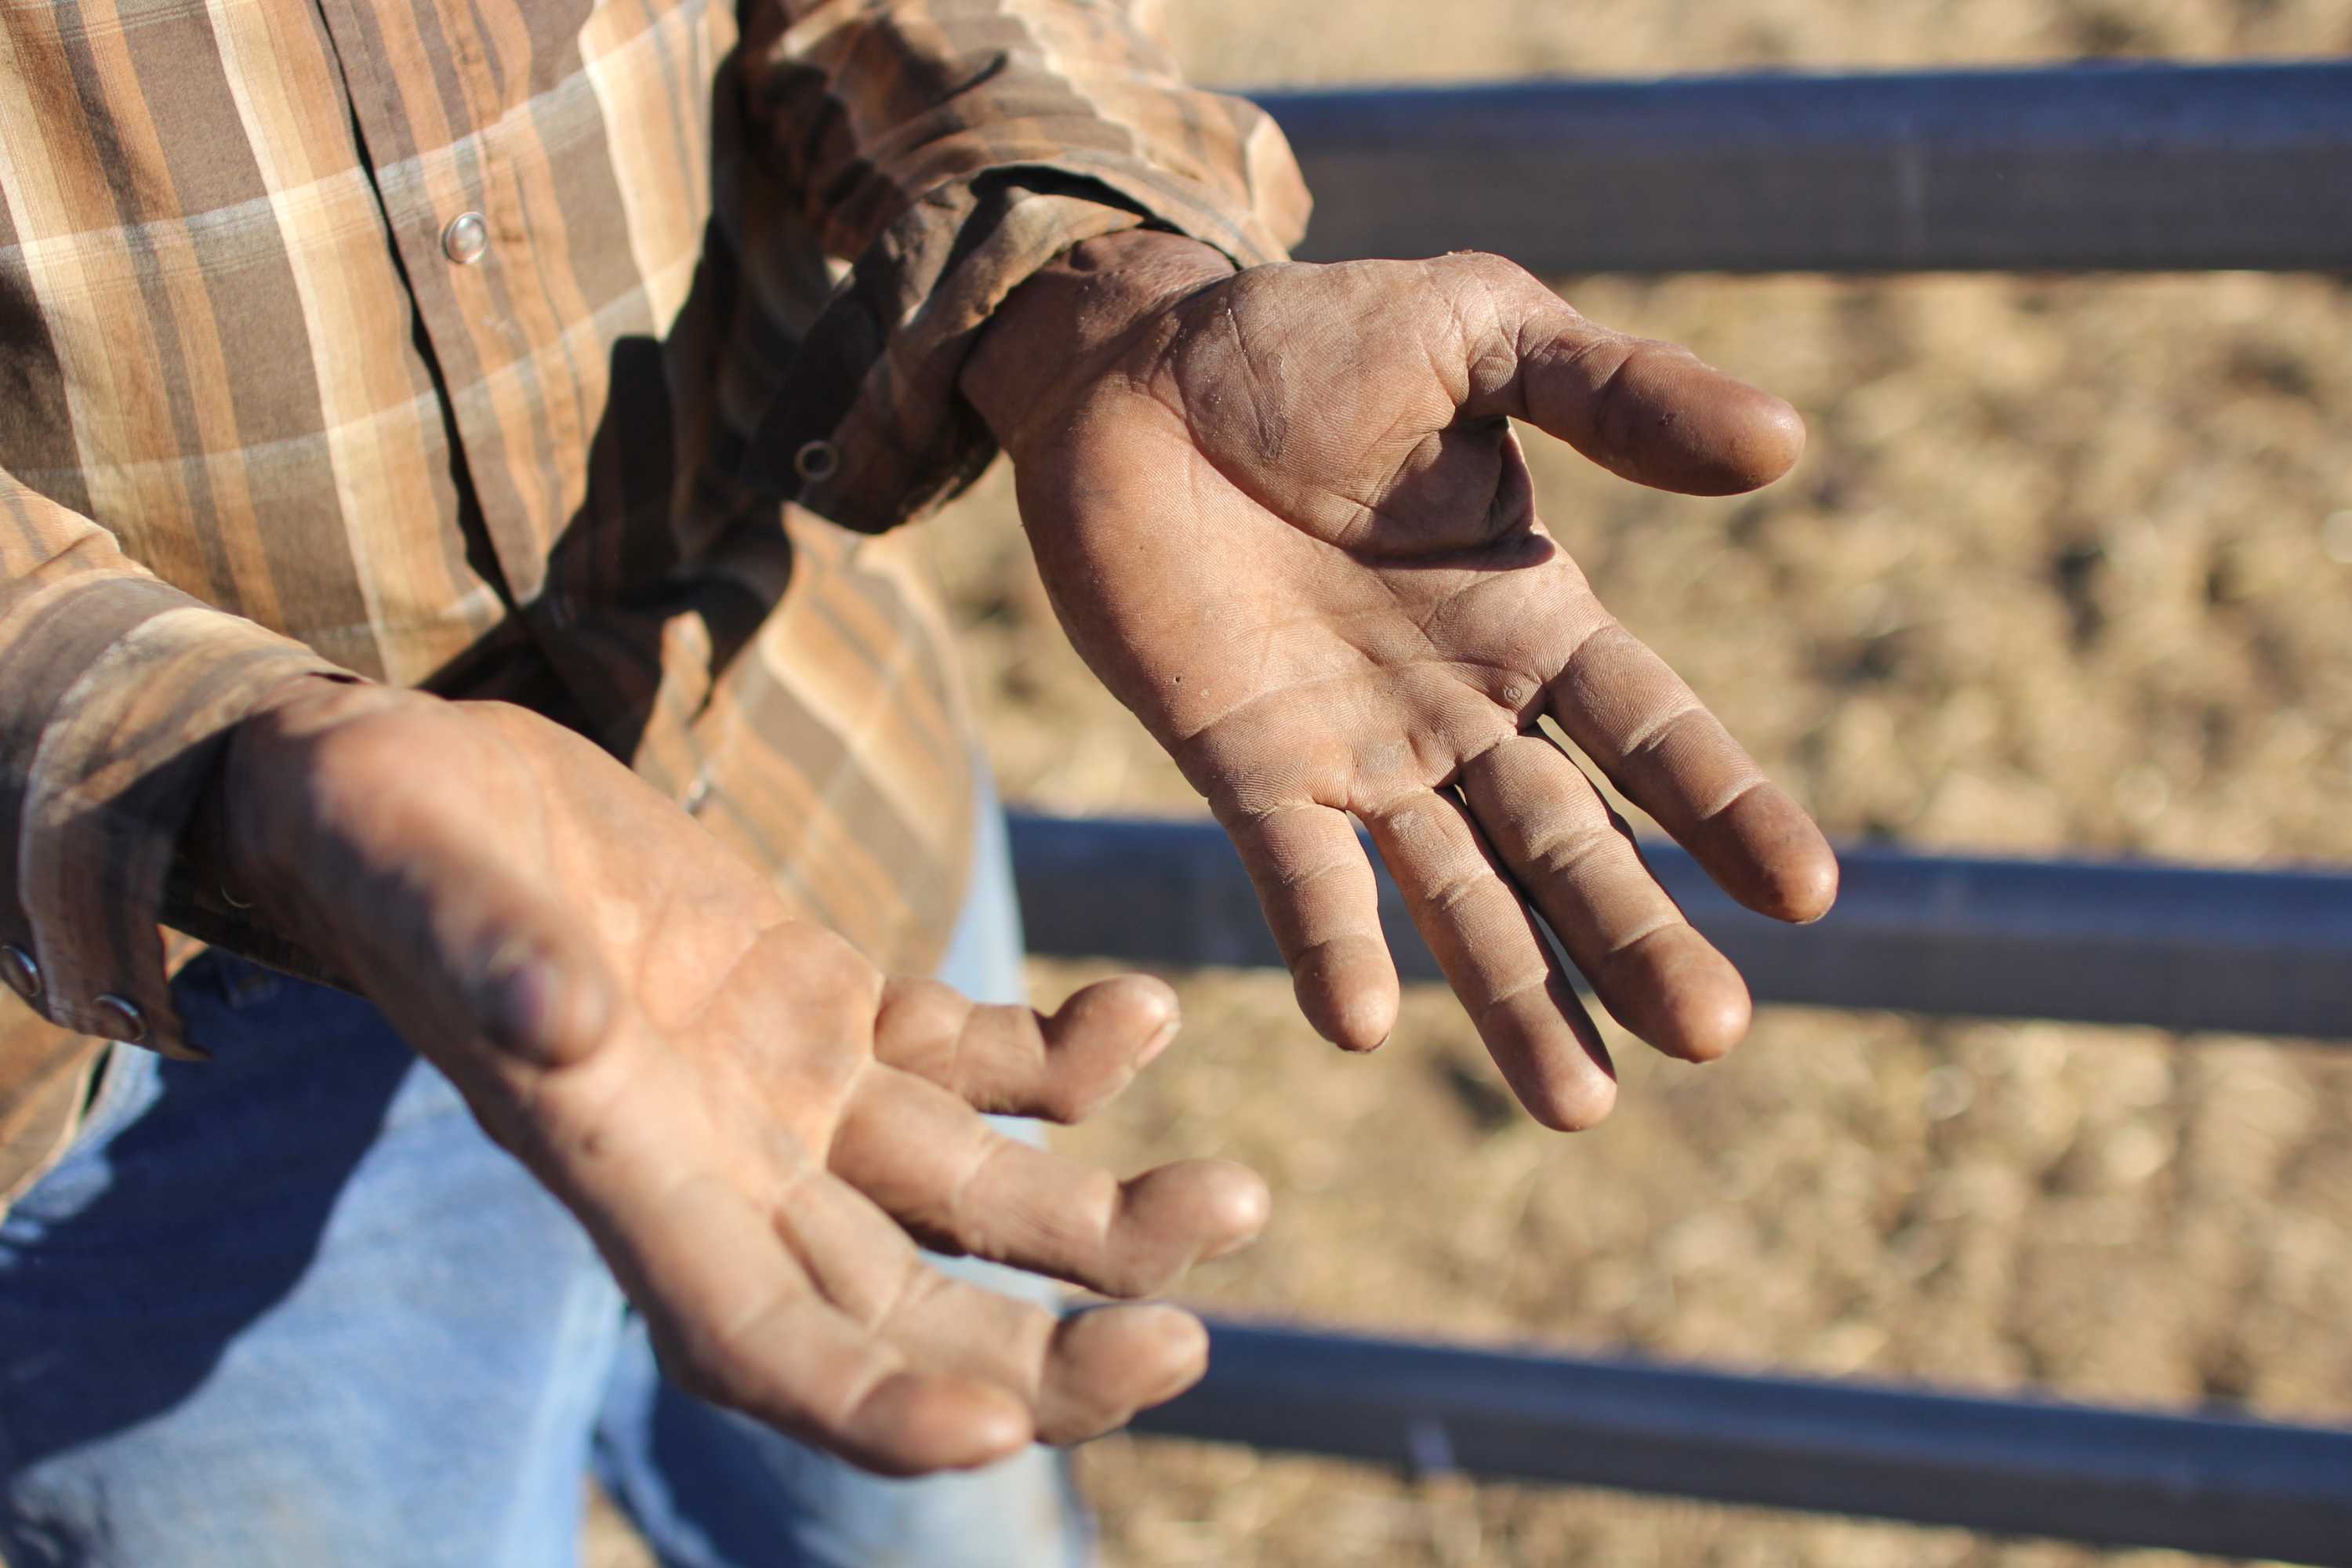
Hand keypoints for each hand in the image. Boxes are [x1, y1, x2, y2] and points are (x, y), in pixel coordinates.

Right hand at [205, 679, 1267, 1472]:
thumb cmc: (384, 839)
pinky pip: (974, 1058)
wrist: (412, 790)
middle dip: (1041, 1355)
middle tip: (1182, 1347)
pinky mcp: (829, 1003)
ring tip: (1236, 1199)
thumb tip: (562, 1028)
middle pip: (905, 1312)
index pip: (763, 1345)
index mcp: (625, 1176)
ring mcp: (791, 1091)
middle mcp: (725, 1166)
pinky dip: (1066, 1054)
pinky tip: (1148, 1011)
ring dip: (1101, 1220)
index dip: (869, 1407)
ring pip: (972, 1198)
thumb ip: (490, 957)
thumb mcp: (419, 875)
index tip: (993, 1428)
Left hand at [966, 234, 1837, 1130]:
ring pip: (1455, 895)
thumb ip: (1618, 391)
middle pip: (1568, 843)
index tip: (1805, 895)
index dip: (1725, 805)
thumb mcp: (1481, 333)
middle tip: (1712, 1038)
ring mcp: (1354, 752)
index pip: (1651, 730)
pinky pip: (1297, 876)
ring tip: (1578, 1108)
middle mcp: (1459, 708)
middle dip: (1636, 938)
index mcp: (1532, 614)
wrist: (1127, 366)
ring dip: (1512, 995)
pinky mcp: (1244, 772)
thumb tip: (1787, 444)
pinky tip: (1364, 1025)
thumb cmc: (1307, 341)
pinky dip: (1332, 946)